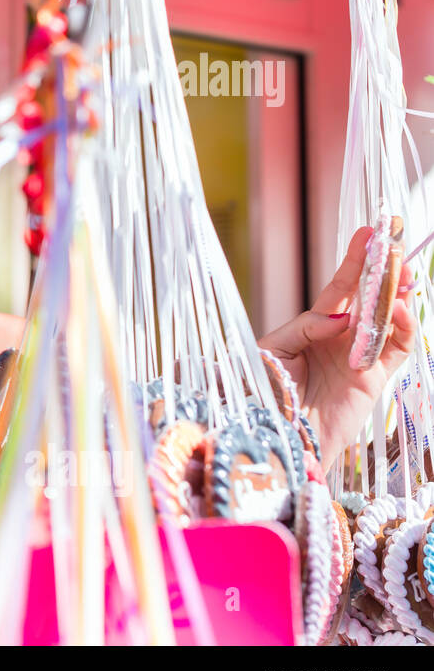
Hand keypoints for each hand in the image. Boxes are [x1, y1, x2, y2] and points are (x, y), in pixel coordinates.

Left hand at [257, 226, 415, 469]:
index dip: (355, 261)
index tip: (369, 231)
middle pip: (369, 297)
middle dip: (384, 270)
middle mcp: (340, 338)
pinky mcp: (375, 379)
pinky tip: (402, 309)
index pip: (339, 289)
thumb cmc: (266, 395)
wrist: (279, 438)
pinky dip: (404, 328)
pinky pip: (398, 348)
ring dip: (398, 294)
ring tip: (404, 271)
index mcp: (313, 327)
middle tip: (397, 243)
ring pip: (389, 318)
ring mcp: (360, 356)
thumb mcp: (272, 351)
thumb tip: (340, 319)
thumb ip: (303, 328)